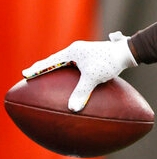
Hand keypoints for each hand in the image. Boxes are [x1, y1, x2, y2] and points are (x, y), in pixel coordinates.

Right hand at [22, 31, 137, 111]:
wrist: (128, 52)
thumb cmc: (109, 62)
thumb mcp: (93, 78)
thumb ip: (81, 92)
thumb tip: (72, 109)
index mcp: (73, 51)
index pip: (51, 61)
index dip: (38, 69)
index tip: (26, 74)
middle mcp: (78, 50)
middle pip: (57, 59)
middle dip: (46, 67)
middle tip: (34, 73)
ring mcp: (86, 52)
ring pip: (68, 61)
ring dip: (58, 68)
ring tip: (50, 76)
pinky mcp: (94, 57)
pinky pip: (78, 65)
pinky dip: (71, 72)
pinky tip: (73, 79)